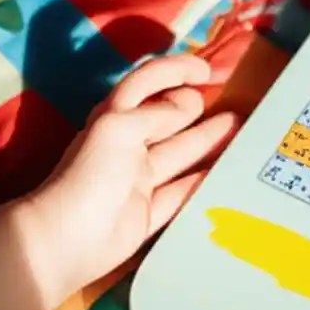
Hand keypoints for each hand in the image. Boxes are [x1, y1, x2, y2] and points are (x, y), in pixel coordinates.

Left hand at [25, 54, 240, 300]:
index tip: (208, 72)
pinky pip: (182, 192)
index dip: (175, 71)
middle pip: (168, 118)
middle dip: (197, 107)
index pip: (147, 82)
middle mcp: (128, 144)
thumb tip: (189, 104)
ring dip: (208, 141)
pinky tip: (226, 175)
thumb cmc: (90, 176)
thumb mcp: (119, 130)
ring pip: (180, 154)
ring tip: (241, 132)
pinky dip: (202, 183)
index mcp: (116, 118)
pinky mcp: (149, 213)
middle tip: (234, 103)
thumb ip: (156, 114)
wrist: (67, 239)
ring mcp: (139, 180)